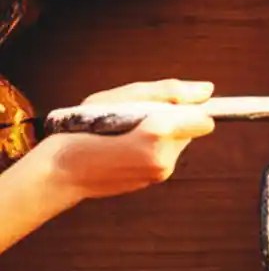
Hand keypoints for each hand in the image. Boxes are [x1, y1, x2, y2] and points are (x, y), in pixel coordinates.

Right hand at [41, 80, 214, 200]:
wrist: (60, 172)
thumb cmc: (81, 129)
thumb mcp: (118, 98)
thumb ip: (167, 92)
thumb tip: (206, 90)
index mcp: (156, 137)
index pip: (203, 119)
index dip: (188, 107)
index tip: (170, 102)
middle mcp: (164, 160)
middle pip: (192, 129)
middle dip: (172, 118)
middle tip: (135, 116)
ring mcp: (160, 174)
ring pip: (179, 141)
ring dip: (162, 132)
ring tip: (127, 131)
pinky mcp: (155, 180)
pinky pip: (166, 153)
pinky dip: (153, 145)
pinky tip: (126, 145)